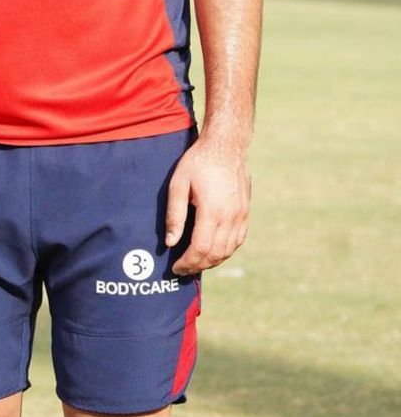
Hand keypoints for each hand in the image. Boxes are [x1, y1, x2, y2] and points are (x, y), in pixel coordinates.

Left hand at [165, 134, 251, 275]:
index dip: (188, 262)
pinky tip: (213, 251)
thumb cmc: (198, 162)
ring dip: (212, 261)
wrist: (226, 146)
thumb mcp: (178, 183)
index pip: (201, 249)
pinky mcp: (245, 212)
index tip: (176, 268)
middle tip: (183, 270)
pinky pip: (238, 240)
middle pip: (216, 254)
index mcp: (212, 211)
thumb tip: (171, 242)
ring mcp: (241, 216)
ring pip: (228, 250)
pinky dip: (225, 251)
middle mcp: (231, 217)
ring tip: (195, 263)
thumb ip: (175, 214)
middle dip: (198, 265)